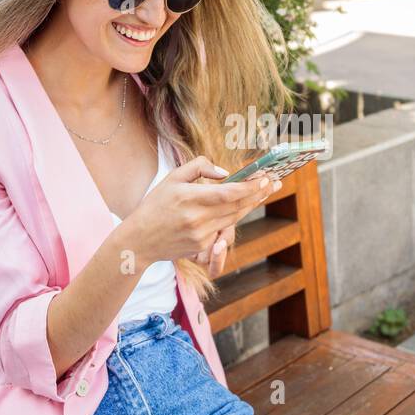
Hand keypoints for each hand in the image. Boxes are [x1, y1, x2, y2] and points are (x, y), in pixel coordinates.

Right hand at [126, 156, 275, 266]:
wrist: (139, 241)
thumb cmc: (155, 205)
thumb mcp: (172, 178)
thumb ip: (199, 168)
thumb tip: (225, 173)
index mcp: (190, 198)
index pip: (229, 193)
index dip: (250, 186)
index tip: (265, 178)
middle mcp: (198, 218)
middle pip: (237, 206)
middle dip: (258, 194)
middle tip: (274, 182)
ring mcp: (201, 235)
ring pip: (234, 218)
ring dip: (251, 204)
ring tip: (264, 192)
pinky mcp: (201, 246)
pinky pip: (223, 229)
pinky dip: (234, 217)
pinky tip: (243, 206)